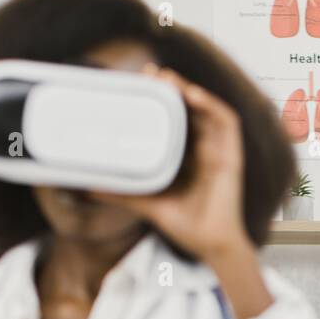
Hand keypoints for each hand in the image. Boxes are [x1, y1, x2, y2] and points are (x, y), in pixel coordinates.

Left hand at [91, 66, 250, 263]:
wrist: (211, 245)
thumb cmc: (186, 226)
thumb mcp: (147, 203)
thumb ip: (121, 194)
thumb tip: (88, 186)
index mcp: (185, 155)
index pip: (174, 117)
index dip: (160, 97)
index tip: (140, 81)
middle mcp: (203, 148)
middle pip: (190, 107)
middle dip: (172, 87)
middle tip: (150, 73)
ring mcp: (218, 150)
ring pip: (207, 109)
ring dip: (190, 90)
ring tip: (170, 79)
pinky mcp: (232, 156)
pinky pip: (227, 123)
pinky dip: (213, 105)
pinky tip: (194, 96)